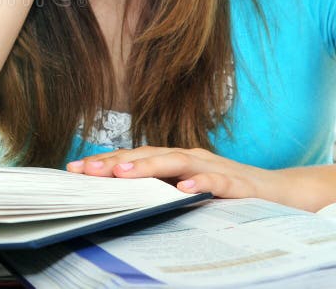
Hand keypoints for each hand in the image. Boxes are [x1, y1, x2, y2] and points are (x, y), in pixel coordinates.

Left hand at [67, 146, 274, 200]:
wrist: (279, 192)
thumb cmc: (224, 191)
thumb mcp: (185, 191)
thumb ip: (156, 191)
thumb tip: (117, 197)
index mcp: (172, 160)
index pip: (133, 157)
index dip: (104, 161)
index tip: (74, 170)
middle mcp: (188, 157)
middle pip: (146, 155)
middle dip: (115, 162)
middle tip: (88, 170)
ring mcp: (212, 166)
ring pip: (175, 162)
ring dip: (148, 167)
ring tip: (123, 173)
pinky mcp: (237, 183)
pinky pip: (218, 181)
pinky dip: (201, 183)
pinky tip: (186, 189)